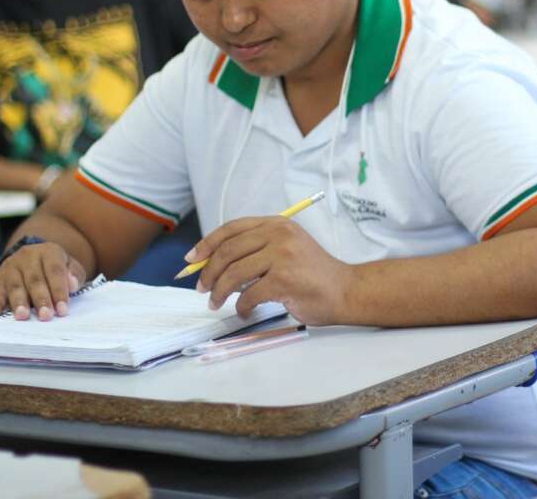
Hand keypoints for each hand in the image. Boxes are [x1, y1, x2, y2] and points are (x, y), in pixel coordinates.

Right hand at [0, 241, 86, 320]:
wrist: (32, 258)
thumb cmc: (54, 268)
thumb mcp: (69, 265)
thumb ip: (74, 275)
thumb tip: (72, 285)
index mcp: (48, 252)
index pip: (55, 271)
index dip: (58, 291)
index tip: (62, 310)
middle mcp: (27, 257)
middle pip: (34, 279)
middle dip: (41, 299)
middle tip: (46, 316)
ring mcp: (10, 268)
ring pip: (14, 286)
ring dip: (19, 302)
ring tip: (23, 316)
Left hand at [189, 215, 352, 324]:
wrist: (345, 291)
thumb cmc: (312, 275)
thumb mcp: (285, 250)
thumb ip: (255, 251)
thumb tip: (213, 266)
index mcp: (276, 224)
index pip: (232, 229)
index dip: (207, 244)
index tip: (191, 260)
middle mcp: (279, 235)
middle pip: (228, 251)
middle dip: (208, 272)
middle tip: (202, 289)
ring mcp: (282, 256)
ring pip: (234, 274)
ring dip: (219, 292)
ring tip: (216, 303)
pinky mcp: (285, 279)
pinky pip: (249, 295)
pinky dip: (241, 307)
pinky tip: (245, 312)